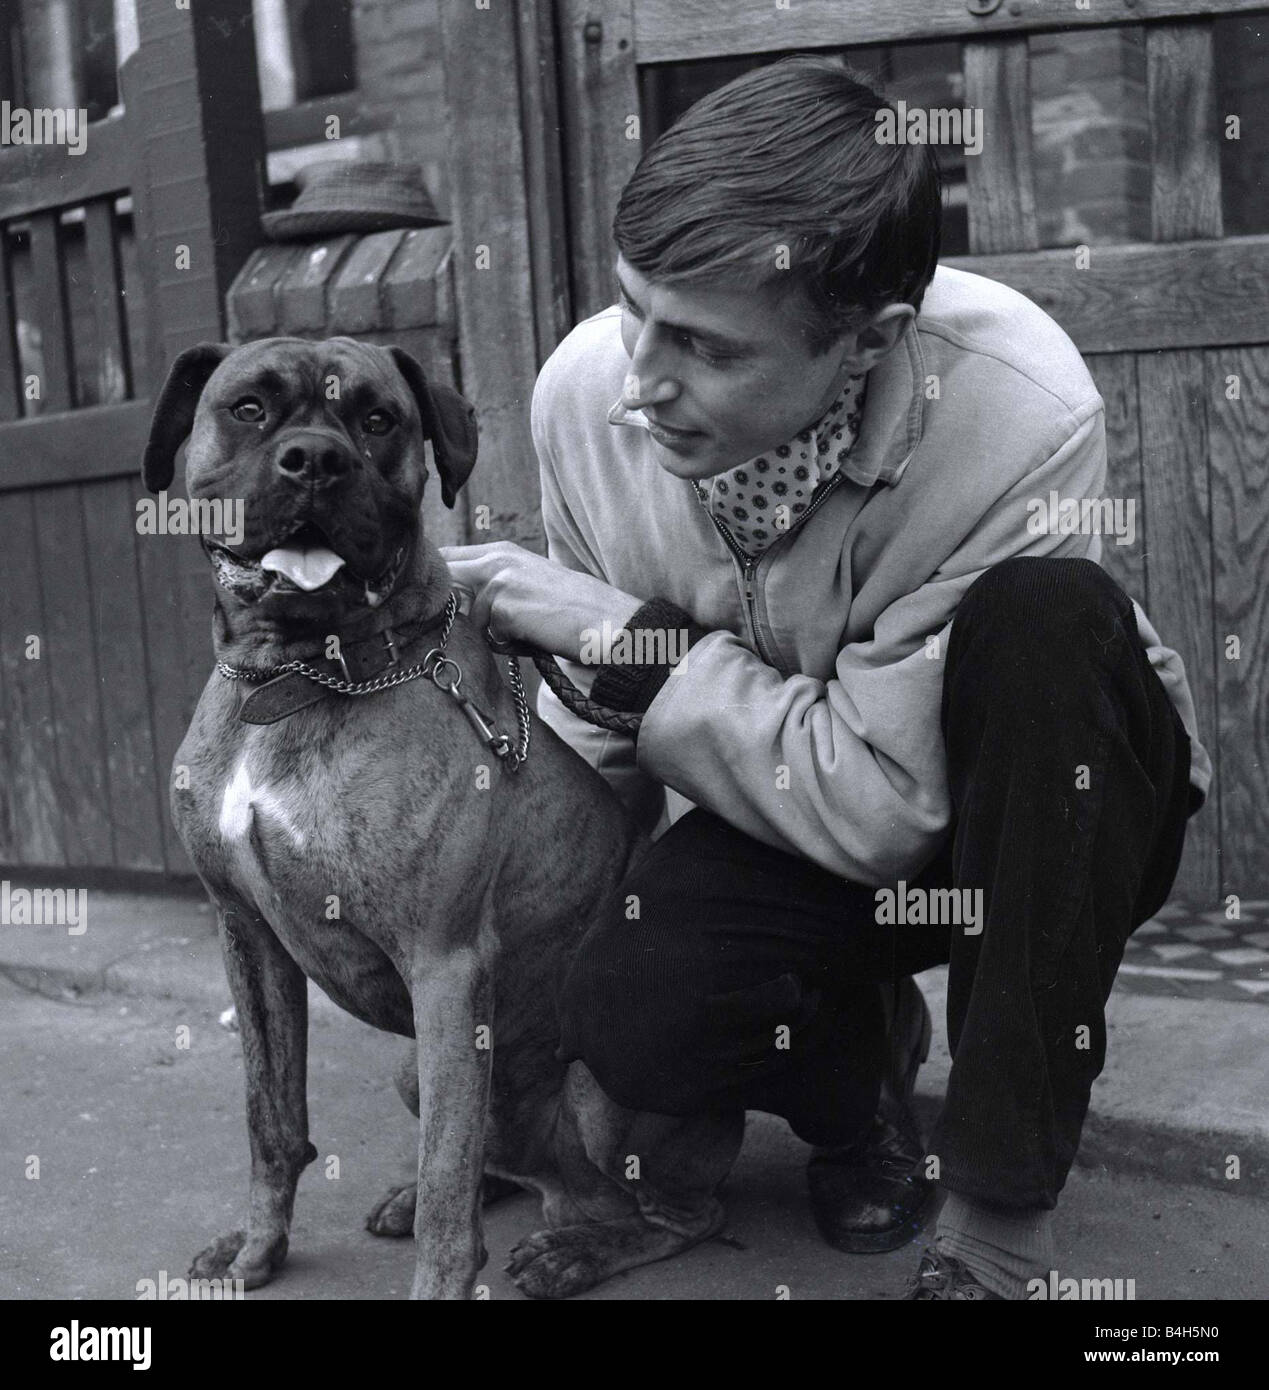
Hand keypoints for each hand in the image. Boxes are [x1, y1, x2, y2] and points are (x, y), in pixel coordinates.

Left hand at [439, 541, 642, 662]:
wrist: (612, 625)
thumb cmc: (575, 613)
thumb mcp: (529, 587)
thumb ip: (492, 589)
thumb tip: (454, 606)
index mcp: (502, 551)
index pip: (445, 559)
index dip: (438, 585)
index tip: (444, 607)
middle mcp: (497, 558)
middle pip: (443, 582)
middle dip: (451, 609)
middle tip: (481, 625)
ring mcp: (499, 580)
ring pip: (467, 619)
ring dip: (491, 635)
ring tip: (527, 633)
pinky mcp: (504, 605)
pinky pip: (488, 637)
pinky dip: (508, 647)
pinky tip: (535, 639)